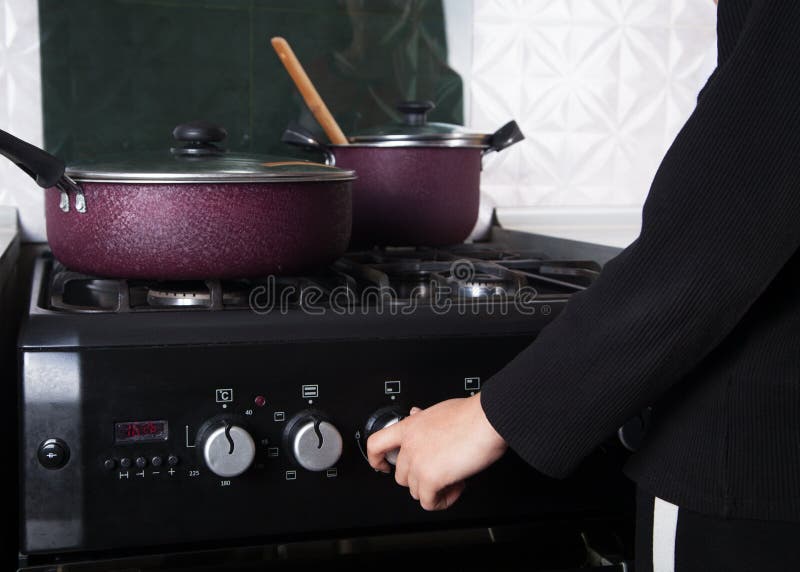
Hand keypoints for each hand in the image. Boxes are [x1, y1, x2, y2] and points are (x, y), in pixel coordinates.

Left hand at [366, 394, 507, 510]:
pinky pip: (428, 502)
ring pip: (415, 491)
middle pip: (401, 476)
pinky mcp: (430, 478)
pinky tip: (456, 487)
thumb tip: (416, 413)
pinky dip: (443, 500)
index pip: (376, 444)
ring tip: (454, 477)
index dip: (377, 459)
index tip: (383, 466)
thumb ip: (423, 417)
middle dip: (421, 478)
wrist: (487, 419)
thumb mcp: (439, 410)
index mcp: (410, 426)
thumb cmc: (472, 414)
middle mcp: (410, 444)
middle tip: (441, 472)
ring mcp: (418, 462)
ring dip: (434, 490)